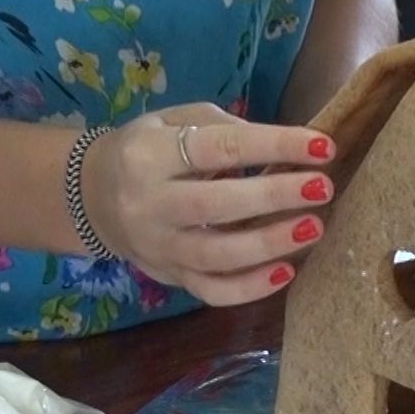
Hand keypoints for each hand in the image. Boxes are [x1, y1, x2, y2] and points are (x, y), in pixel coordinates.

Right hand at [80, 102, 334, 305]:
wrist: (91, 195)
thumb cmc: (148, 151)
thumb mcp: (172, 121)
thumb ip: (222, 128)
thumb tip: (284, 147)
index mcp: (149, 154)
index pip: (219, 148)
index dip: (273, 145)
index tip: (323, 146)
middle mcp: (149, 204)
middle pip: (216, 204)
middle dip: (274, 196)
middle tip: (323, 187)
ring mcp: (158, 247)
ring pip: (217, 256)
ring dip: (270, 244)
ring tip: (314, 227)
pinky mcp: (169, 277)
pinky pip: (213, 291)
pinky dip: (252, 288)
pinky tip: (287, 270)